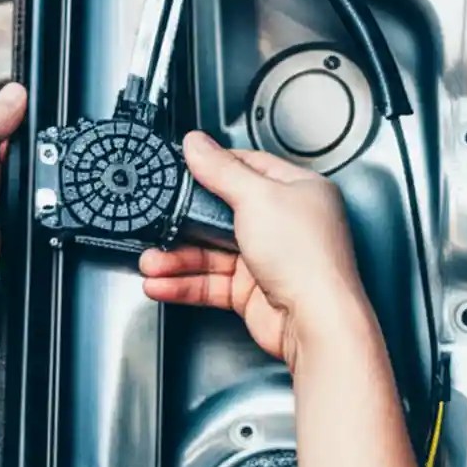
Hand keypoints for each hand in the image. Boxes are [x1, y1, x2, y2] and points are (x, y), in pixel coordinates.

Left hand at [0, 82, 25, 300]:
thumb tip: (16, 93)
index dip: (5, 113)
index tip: (20, 118)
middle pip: (0, 140)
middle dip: (13, 147)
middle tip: (12, 155)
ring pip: (10, 169)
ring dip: (18, 175)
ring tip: (11, 182)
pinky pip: (15, 196)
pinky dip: (21, 198)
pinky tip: (16, 200)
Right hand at [140, 131, 369, 371]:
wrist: (315, 323)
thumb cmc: (310, 261)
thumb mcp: (258, 198)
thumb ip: (221, 170)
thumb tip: (198, 144)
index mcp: (297, 191)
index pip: (249, 168)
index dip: (214, 167)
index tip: (183, 168)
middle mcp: (284, 224)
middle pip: (222, 213)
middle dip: (184, 222)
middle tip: (158, 222)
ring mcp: (267, 259)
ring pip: (211, 253)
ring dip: (177, 258)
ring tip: (151, 262)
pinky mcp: (252, 292)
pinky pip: (210, 283)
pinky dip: (184, 283)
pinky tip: (162, 283)